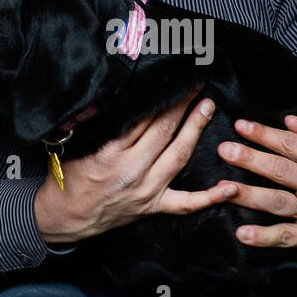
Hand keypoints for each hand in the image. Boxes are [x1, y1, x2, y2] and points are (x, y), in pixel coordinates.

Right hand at [36, 91, 235, 242]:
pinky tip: (229, 187)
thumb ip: (94, 122)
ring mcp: (146, 189)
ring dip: (196, 130)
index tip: (170, 80)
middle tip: (196, 85)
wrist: (66, 216)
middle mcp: (132, 169)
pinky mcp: (154, 206)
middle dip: (182, 105)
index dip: (159, 97)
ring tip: (208, 108)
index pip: (142, 118)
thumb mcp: (75, 144)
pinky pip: (186, 203)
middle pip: (163, 131)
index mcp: (110, 151)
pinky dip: (210, 197)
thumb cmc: (68, 176)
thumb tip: (114, 97)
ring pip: (178, 157)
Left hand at [218, 114, 296, 253]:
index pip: (292, 145)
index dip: (264, 134)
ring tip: (222, 188)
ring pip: (279, 203)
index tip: (240, 126)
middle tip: (225, 150)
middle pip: (282, 171)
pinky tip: (243, 234)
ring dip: (249, 196)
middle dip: (251, 160)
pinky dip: (264, 237)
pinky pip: (287, 237)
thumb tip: (289, 119)